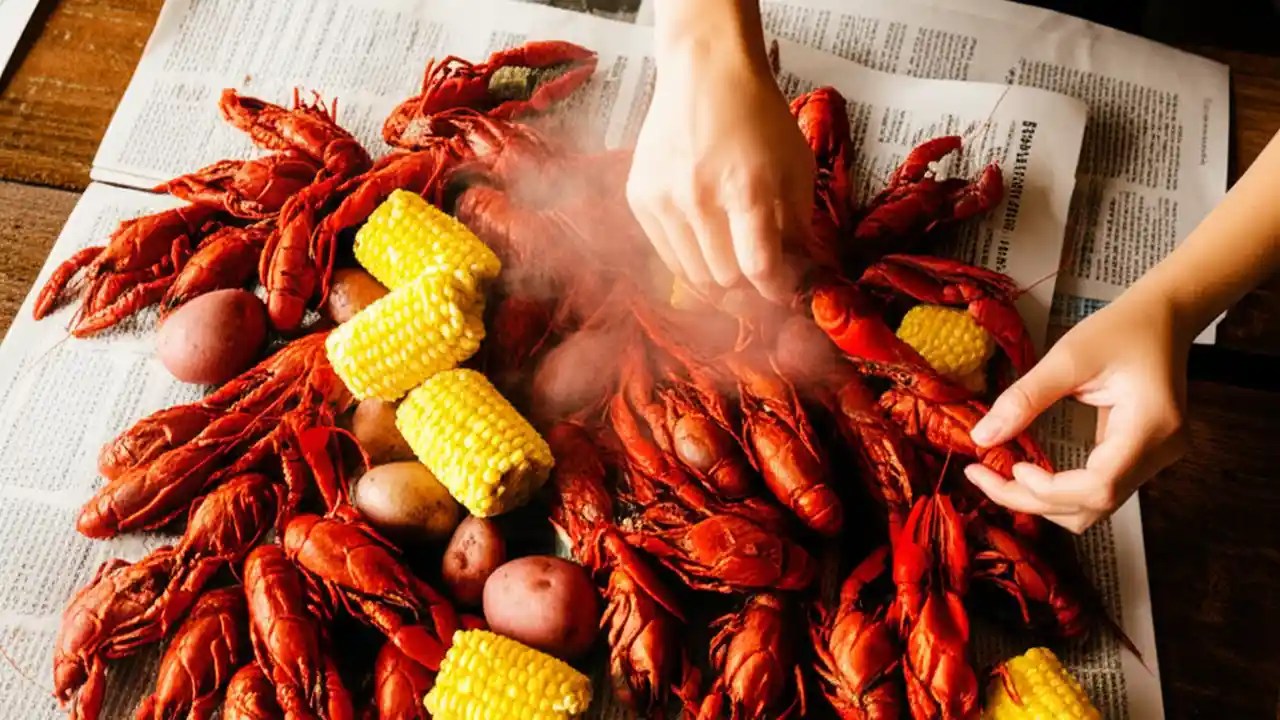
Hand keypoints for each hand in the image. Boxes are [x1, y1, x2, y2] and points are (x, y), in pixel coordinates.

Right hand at [626, 32, 814, 303]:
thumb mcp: (795, 165)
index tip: (784, 294)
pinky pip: (666, 255)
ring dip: (717, 282)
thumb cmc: (758, 117)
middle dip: (747, 289)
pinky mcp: (639, 199)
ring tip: (733, 272)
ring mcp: (663, 200)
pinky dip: (689, 261)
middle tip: (759, 283)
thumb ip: (797, 225)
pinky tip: (705, 246)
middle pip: (724, 279)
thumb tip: (800, 276)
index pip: (759, 267)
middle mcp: (699, 198)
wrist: (704, 75)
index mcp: (746, 189)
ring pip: (692, 276)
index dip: (776, 291)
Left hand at [964, 290, 1191, 532]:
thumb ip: (1025, 398)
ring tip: (997, 476)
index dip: (1049, 490)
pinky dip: (1059, 489)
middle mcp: (1159, 453)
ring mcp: (1154, 460)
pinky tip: (1026, 471)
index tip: (1011, 467)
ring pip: (1094, 507)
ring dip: (1043, 501)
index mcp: (1150, 427)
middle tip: (982, 477)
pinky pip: (1097, 489)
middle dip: (1032, 500)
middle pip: (1093, 506)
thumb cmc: (1122, 328)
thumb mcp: (1068, 356)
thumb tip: (982, 437)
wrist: (1163, 317)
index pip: (1099, 487)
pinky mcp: (1140, 458)